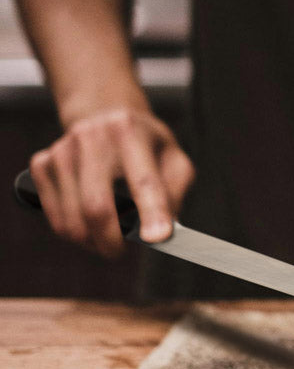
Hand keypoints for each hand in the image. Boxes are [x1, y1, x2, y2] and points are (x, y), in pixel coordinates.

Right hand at [29, 107, 194, 255]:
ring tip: (109, 234)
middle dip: (111, 241)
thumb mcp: (174, 159)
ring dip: (92, 240)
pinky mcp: (42, 164)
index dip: (152, 212)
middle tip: (121, 252)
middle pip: (96, 207)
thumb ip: (175, 192)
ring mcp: (63, 150)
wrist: (105, 115)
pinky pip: (55, 217)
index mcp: (131, 132)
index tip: (158, 238)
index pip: (143, 180)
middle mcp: (92, 137)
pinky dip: (74, 230)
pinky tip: (89, 220)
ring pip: (72, 219)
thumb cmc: (147, 147)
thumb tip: (164, 232)